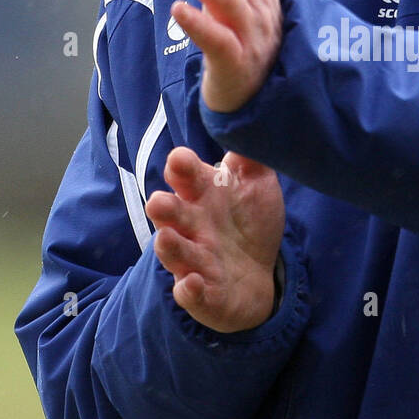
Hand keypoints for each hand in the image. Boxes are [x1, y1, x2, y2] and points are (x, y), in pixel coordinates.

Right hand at [146, 145, 284, 333]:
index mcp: (202, 195)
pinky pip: (191, 294)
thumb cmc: (249, 222)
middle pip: (171, 214)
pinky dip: (190, 291)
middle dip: (164, 208)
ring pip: (175, 253)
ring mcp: (194, 260)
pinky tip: (191, 285)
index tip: (181, 161)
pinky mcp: (203, 294)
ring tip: (165, 239)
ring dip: (169, 247)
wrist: (258, 275)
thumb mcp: (258, 186)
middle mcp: (192, 226)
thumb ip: (252, 159)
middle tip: (160, 202)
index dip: (181, 168)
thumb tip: (250, 123)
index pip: (185, 175)